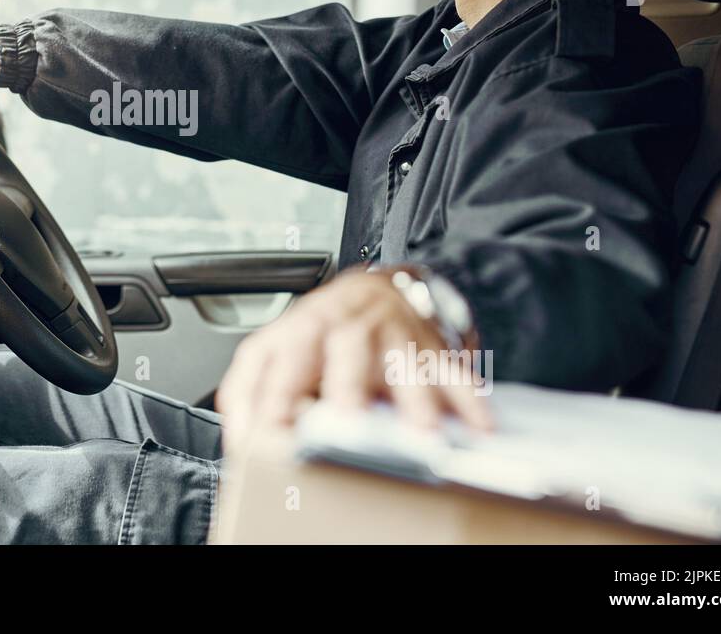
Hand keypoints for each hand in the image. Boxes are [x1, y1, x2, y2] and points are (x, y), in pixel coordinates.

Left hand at [215, 267, 491, 452]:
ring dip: (414, 398)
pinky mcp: (428, 342)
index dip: (264, 399)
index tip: (263, 436)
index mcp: (295, 331)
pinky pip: (450, 369)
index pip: (269, 362)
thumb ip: (257, 386)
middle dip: (344, 387)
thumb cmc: (331, 329)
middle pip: (339, 350)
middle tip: (346, 422)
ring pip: (400, 360)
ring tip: (424, 431)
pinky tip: (477, 421)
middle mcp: (340, 326)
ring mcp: (388, 331)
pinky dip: (465, 396)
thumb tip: (243, 434)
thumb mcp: (285, 346)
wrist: (388, 285)